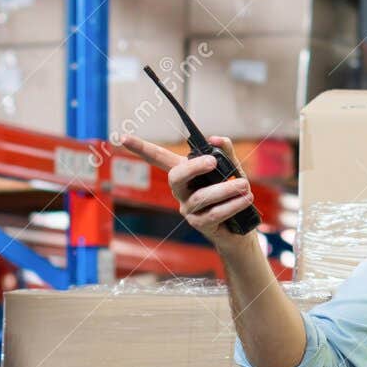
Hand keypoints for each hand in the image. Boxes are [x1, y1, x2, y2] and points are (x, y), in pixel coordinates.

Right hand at [119, 134, 257, 247]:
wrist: (241, 230)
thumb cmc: (234, 195)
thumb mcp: (233, 170)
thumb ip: (226, 153)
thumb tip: (216, 139)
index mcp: (186, 173)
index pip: (159, 158)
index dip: (141, 148)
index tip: (122, 137)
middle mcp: (181, 191)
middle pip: (175, 176)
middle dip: (193, 167)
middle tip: (214, 162)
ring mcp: (188, 209)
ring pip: (200, 197)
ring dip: (224, 190)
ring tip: (244, 185)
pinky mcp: (199, 224)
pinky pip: (213, 213)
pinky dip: (231, 205)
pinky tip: (244, 199)